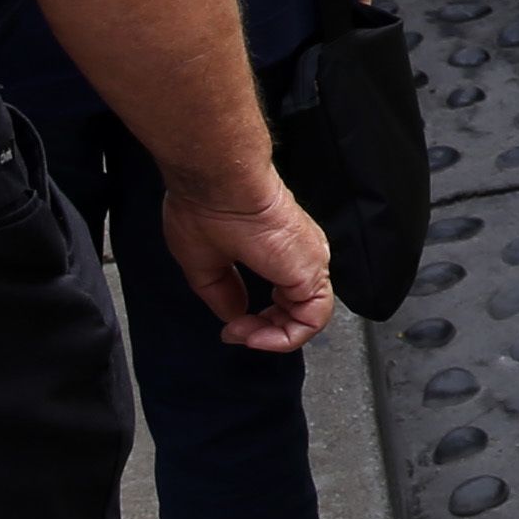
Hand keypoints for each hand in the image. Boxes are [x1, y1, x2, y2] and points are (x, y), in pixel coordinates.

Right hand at [160, 164, 336, 352]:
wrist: (217, 181)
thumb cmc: (205, 207)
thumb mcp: (205, 261)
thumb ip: (223, 292)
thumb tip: (235, 315)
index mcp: (280, 250)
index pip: (285, 300)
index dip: (259, 324)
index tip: (230, 328)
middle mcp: (300, 256)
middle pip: (297, 311)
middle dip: (265, 332)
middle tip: (235, 332)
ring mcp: (309, 261)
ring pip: (308, 317)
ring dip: (272, 337)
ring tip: (243, 333)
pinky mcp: (310, 268)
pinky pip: (313, 317)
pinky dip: (286, 337)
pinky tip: (257, 335)